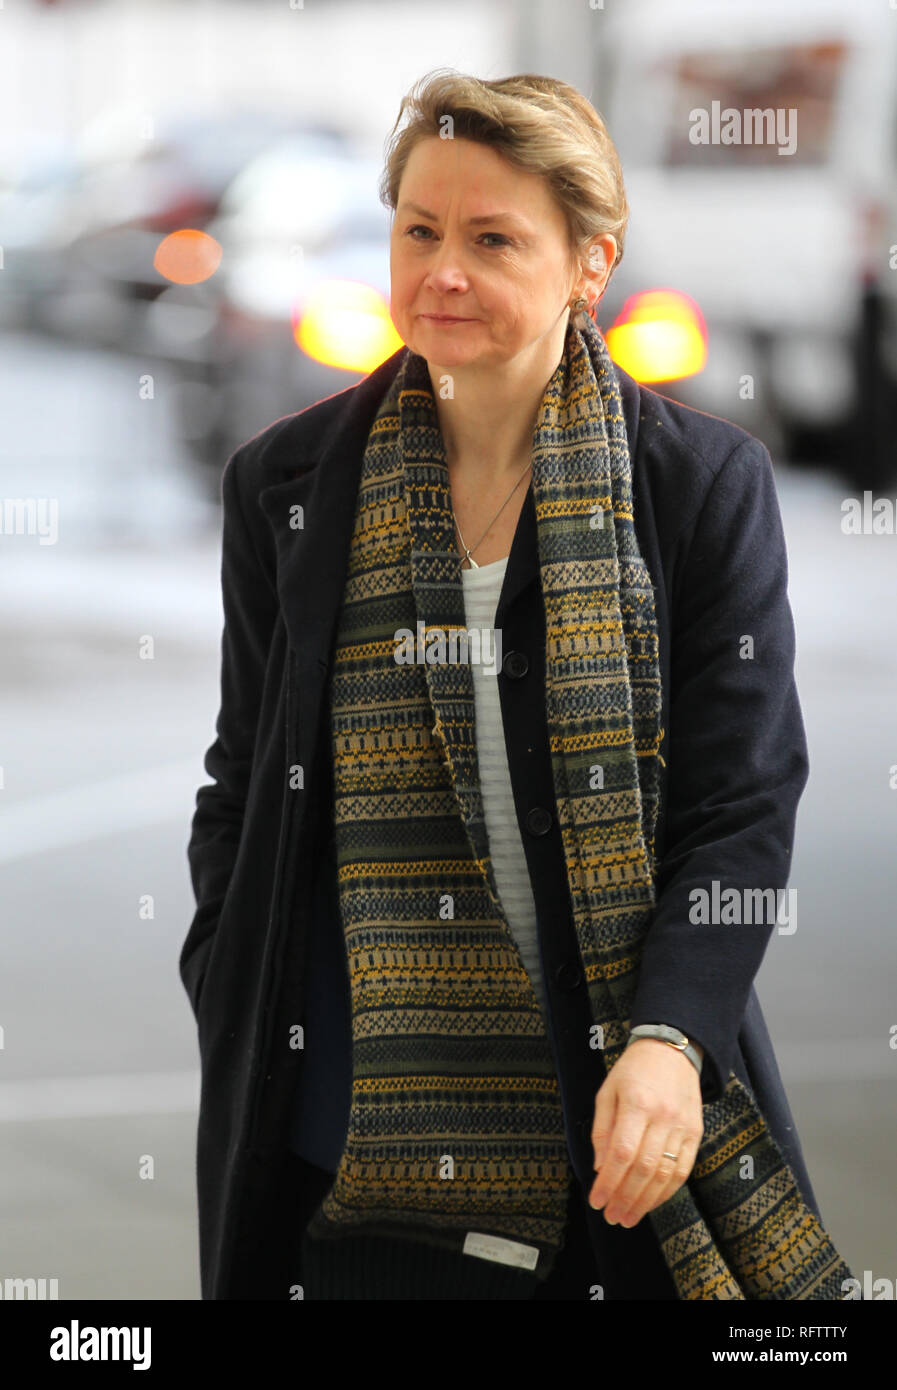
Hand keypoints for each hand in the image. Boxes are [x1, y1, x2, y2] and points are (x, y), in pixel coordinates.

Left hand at [587, 1038, 703, 1226]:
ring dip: (646, 1202)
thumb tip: (600, 1169)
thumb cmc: (633, 1070)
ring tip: (628, 1217)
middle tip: (612, 1217)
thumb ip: (602, 1130)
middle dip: (626, 1199)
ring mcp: (683, 1126)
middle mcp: (663, 1117)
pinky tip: (651, 1202)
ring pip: (666, 1175)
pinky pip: (684, 1170)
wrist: (672, 1050)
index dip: (609, 1182)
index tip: (596, 1201)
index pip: (622, 1153)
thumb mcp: (608, 1091)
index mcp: (637, 1103)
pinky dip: (667, 1192)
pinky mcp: (696, 1133)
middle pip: (644, 1169)